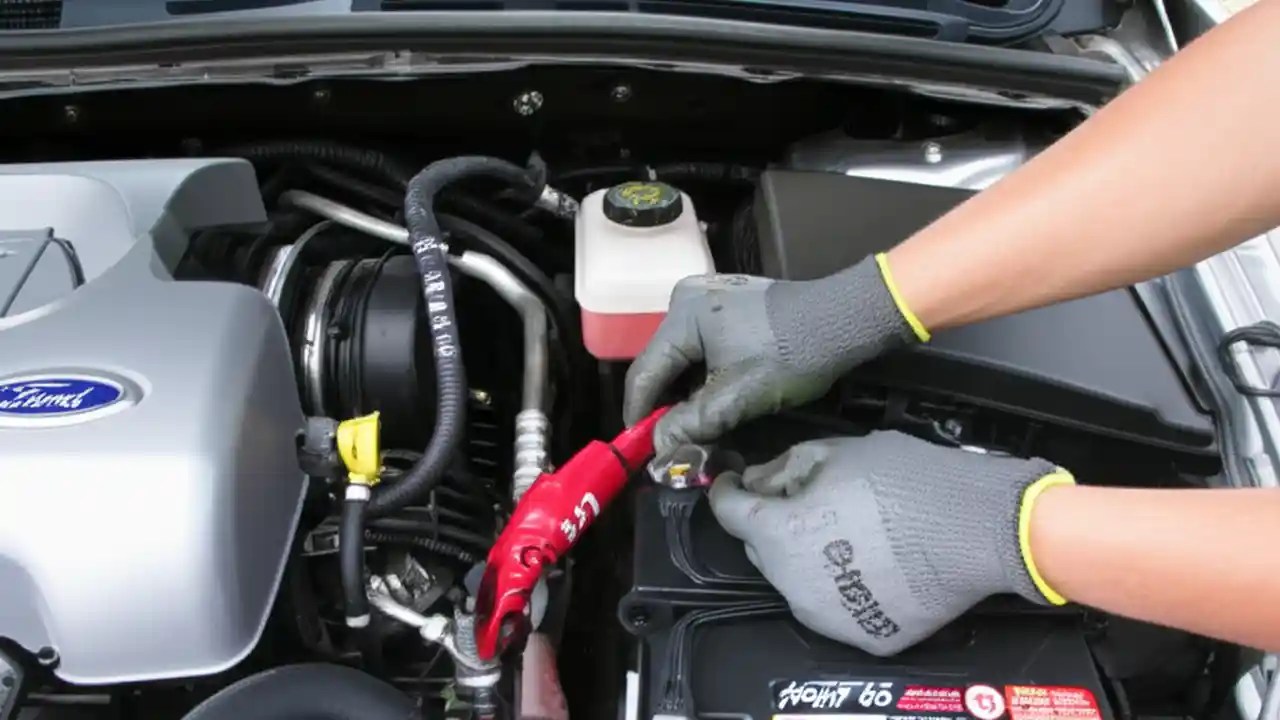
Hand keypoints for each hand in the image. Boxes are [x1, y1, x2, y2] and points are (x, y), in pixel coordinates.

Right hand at [623, 256, 926, 453]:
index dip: (638, 413)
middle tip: (671, 440)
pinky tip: (715, 397)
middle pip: (663, 362)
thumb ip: (692, 423)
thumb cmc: (789, 355)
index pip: (644, 371)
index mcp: (682, 314)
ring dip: (687, 391)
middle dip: (666, 404)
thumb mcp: (737, 397)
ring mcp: (710, 297)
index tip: (639, 447)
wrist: (844, 321)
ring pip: (685, 356)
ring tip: (693, 425)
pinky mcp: (731, 304)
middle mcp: (688, 298)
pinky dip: (705, 374)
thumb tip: (659, 449)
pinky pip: (704, 345)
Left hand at [708, 431, 1072, 655]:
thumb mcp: (838, 451)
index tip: (734, 483)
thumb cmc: (907, 480)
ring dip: (805, 559)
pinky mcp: (863, 637)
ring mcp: (828, 617)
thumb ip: (785, 467)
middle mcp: (792, 584)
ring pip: (795, 582)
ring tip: (848, 533)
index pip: (730, 513)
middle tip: (810, 500)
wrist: (977, 528)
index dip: (728, 492)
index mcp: (780, 534)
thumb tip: (757, 482)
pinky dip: (843, 588)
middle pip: (763, 549)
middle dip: (775, 524)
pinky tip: (873, 564)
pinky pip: (837, 608)